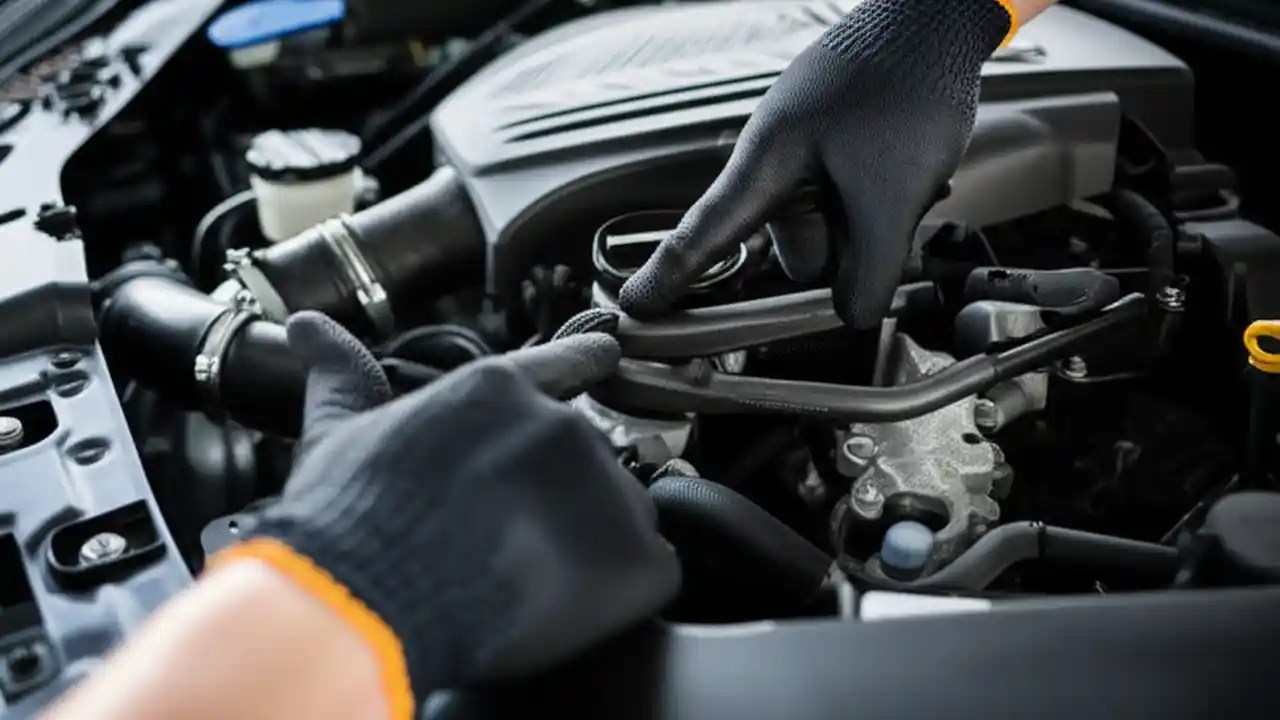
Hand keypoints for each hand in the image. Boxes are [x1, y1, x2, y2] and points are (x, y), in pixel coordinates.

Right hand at [216, 312, 677, 713]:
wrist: (361, 605)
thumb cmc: (346, 523)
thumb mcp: (339, 432)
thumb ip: (343, 374)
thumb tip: (307, 331)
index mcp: (500, 391)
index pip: (568, 363)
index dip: (587, 363)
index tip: (609, 359)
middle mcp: (562, 427)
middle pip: (587, 458)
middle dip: (557, 496)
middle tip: (504, 538)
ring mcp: (602, 490)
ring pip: (621, 512)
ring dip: (588, 542)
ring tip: (523, 574)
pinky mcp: (633, 558)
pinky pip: (648, 569)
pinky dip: (619, 591)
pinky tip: (563, 603)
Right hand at [618, 0, 1015, 328]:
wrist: (935, 19)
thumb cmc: (906, 85)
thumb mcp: (892, 194)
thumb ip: (871, 269)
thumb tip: (855, 318)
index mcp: (766, 164)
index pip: (703, 234)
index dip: (666, 277)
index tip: (632, 310)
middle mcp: (777, 165)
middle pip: (800, 254)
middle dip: (847, 252)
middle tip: (889, 212)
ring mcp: (808, 157)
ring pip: (835, 233)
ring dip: (874, 227)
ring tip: (906, 177)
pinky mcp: (837, 151)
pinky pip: (853, 205)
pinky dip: (884, 203)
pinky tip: (911, 171)